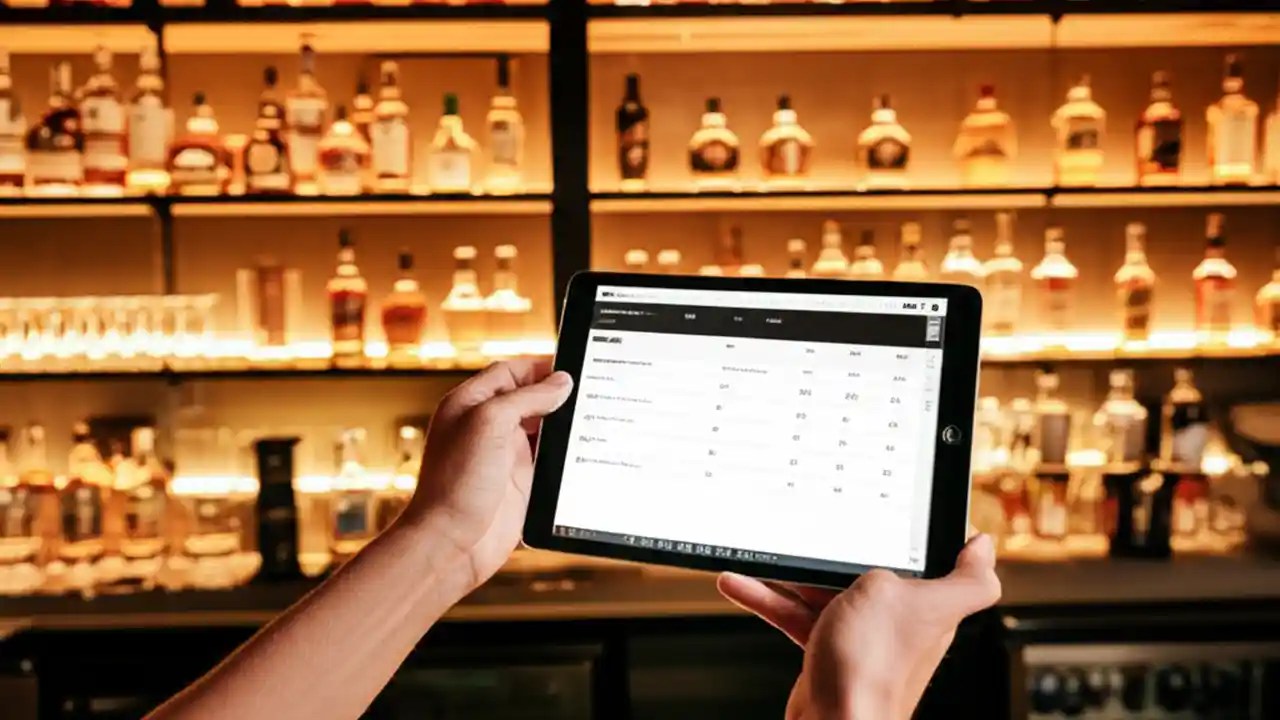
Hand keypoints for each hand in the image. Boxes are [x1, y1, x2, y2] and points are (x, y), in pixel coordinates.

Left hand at [404, 358, 572, 589]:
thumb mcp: (489, 423)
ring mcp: (505, 455)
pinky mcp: (521, 481)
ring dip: (565, 424)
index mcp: (471, 404)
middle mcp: (488, 426)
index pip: (510, 372)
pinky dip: (566, 453)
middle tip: (590, 391)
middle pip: (530, 398)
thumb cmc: (455, 484)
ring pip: (544, 428)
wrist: (451, 543)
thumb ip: (525, 398)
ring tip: (593, 416)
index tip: (571, 368)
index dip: (540, 368)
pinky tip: (584, 449)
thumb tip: (560, 383)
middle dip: (558, 394)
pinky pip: (550, 459)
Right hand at [717, 535, 1000, 719]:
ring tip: (768, 554)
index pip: (940, 561)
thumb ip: (958, 574)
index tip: (907, 508)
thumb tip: (986, 548)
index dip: (927, 535)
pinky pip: (799, 615)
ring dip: (794, 574)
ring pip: (827, 591)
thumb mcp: (921, 600)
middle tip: (815, 526)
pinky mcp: (830, 652)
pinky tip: (744, 584)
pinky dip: (772, 600)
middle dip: (839, 550)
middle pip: (870, 571)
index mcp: (931, 603)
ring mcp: (862, 636)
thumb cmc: (875, 664)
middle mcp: (900, 620)